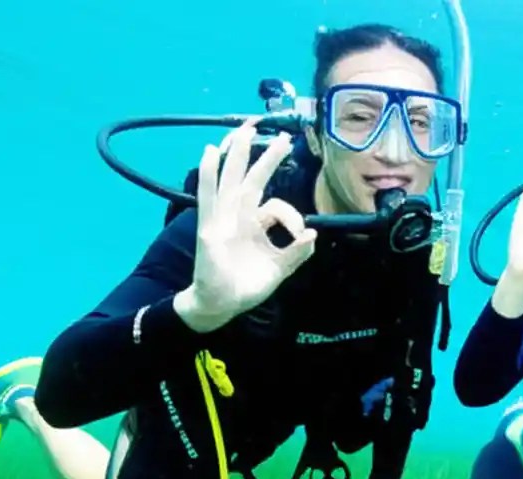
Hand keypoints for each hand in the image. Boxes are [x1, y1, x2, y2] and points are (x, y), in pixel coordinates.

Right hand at [175, 119, 317, 332]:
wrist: (222, 304)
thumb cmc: (247, 285)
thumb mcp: (279, 269)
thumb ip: (296, 253)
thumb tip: (314, 235)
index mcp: (255, 224)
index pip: (276, 207)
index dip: (292, 216)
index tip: (303, 235)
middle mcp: (239, 216)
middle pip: (253, 179)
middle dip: (265, 157)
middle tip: (282, 135)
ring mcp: (223, 219)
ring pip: (232, 180)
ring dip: (238, 155)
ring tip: (245, 130)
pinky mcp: (209, 227)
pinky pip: (208, 197)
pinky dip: (208, 175)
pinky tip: (208, 153)